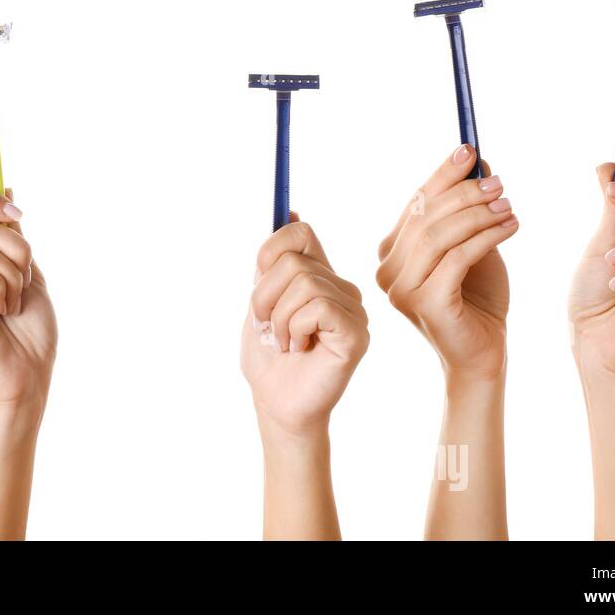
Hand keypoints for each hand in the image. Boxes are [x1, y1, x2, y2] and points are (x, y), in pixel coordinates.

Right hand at [0, 189, 55, 411]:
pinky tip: (1, 312)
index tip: (17, 215)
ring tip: (11, 306)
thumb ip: (15, 239)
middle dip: (18, 251)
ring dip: (13, 277)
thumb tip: (7, 191)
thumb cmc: (30, 335)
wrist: (27, 379)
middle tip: (23, 286)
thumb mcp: (29, 275)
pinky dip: (1, 289)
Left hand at [241, 218, 368, 436]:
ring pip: (302, 283)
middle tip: (268, 328)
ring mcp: (353, 309)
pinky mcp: (355, 332)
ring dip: (277, 319)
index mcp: (319, 276)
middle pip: (293, 260)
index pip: (299, 232)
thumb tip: (290, 210)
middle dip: (264, 297)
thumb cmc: (268, 361)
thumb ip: (272, 264)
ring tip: (285, 343)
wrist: (276, 404)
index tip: (258, 276)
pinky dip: (294, 329)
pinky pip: (316, 307)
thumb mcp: (261, 303)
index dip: (270, 249)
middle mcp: (341, 288)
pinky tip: (300, 349)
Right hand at [375, 145, 517, 382]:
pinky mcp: (426, 303)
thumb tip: (477, 162)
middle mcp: (387, 270)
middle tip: (500, 183)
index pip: (415, 203)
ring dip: (478, 214)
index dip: (442, 174)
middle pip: (425, 216)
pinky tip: (511, 228)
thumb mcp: (472, 246)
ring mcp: (401, 289)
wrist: (482, 352)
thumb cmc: (477, 300)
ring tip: (509, 206)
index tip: (469, 149)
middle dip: (465, 193)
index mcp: (392, 252)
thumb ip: (466, 212)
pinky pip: (457, 258)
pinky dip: (486, 237)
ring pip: (439, 235)